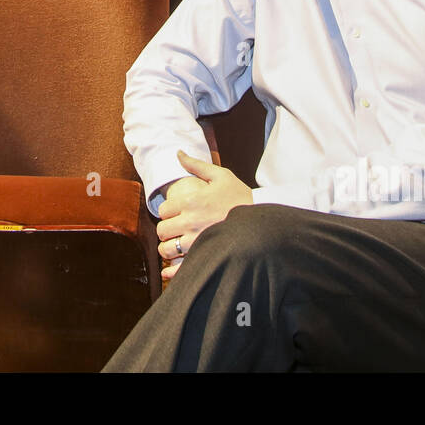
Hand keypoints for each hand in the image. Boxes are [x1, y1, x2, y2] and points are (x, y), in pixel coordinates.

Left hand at [156, 151, 252, 281]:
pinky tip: (169, 270)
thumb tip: (178, 153)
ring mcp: (197, 242)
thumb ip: (196, 165)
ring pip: (167, 250)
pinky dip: (171, 271)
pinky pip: (180, 269)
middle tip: (175, 229)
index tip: (175, 213)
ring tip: (176, 245)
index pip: (163, 210)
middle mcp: (191, 222)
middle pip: (162, 230)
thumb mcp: (220, 176)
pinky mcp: (205, 257)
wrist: (263, 219)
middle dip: (166, 230)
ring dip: (168, 248)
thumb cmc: (240, 197)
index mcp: (192, 201)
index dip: (167, 212)